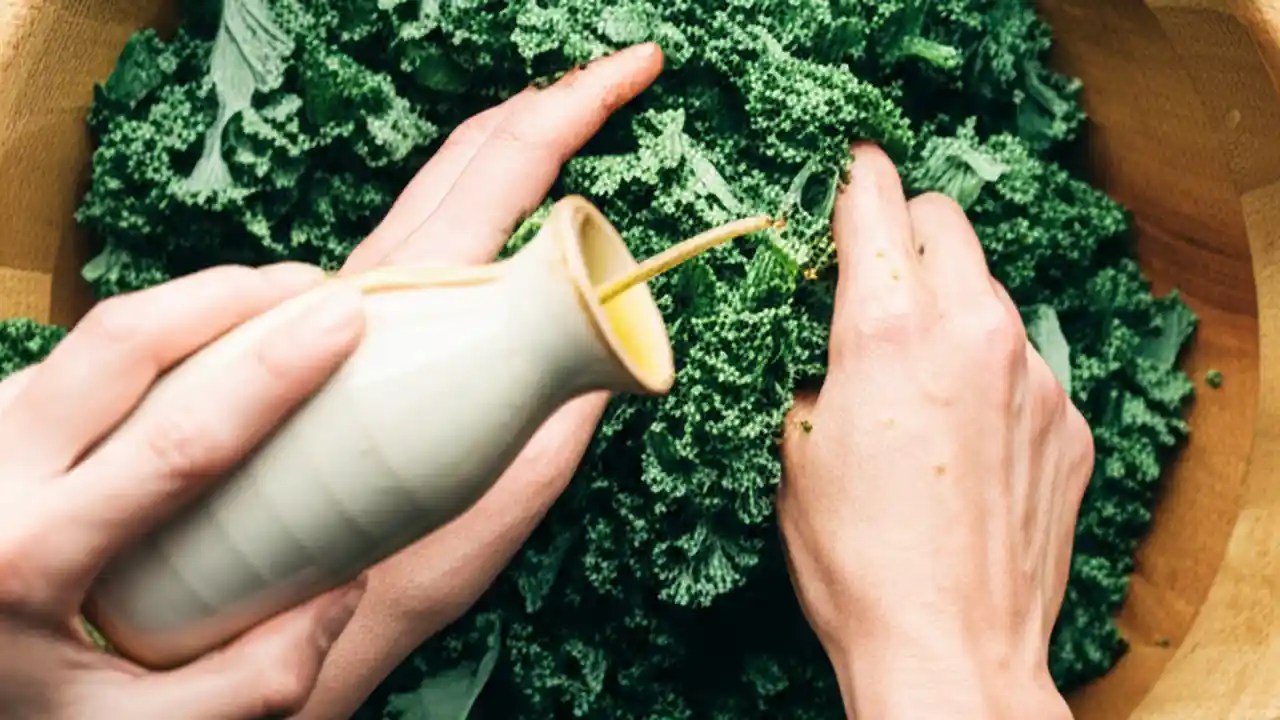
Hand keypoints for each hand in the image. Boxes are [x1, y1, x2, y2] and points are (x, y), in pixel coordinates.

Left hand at [0, 263, 366, 718]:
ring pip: (81, 342)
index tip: (344, 315)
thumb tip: (343, 584)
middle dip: (224, 295)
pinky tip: (193, 353)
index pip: (177, 442)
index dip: (271, 369)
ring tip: (265, 303)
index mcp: (29, 565)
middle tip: (311, 286)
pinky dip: (138, 343)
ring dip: (180, 306)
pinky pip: (60, 366)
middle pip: (115, 346)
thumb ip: (255, 681)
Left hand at [294, 43, 665, 716]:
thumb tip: (615, 339)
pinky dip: (478, 187)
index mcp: (415, 312)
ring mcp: (355, 299)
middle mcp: (374, 286)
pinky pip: (419, 228)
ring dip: (513, 137)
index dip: (578, 106)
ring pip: (436, 183)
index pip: (504, 171)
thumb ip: (553, 417)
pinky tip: (505, 199)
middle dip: (549, 102)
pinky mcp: (347, 323)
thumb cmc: (381, 574)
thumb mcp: (489, 504)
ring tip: (576, 119)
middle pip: (466, 155)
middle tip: (619, 78)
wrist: (263, 615)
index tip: (639, 65)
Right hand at [777, 145, 1092, 719]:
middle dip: (908, 227)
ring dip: (951, 304)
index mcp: (889, 332)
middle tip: (878, 270)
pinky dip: (992, 372)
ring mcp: (1035, 376)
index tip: (851, 169)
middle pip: (948, 220)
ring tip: (920, 376)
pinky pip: (1026, 360)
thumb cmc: (857, 561)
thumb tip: (829, 344)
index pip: (877, 203)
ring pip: (990, 291)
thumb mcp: (794, 454)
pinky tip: (966, 436)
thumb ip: (812, 370)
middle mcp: (975, 333)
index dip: (856, 177)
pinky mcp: (1070, 421)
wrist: (951, 649)